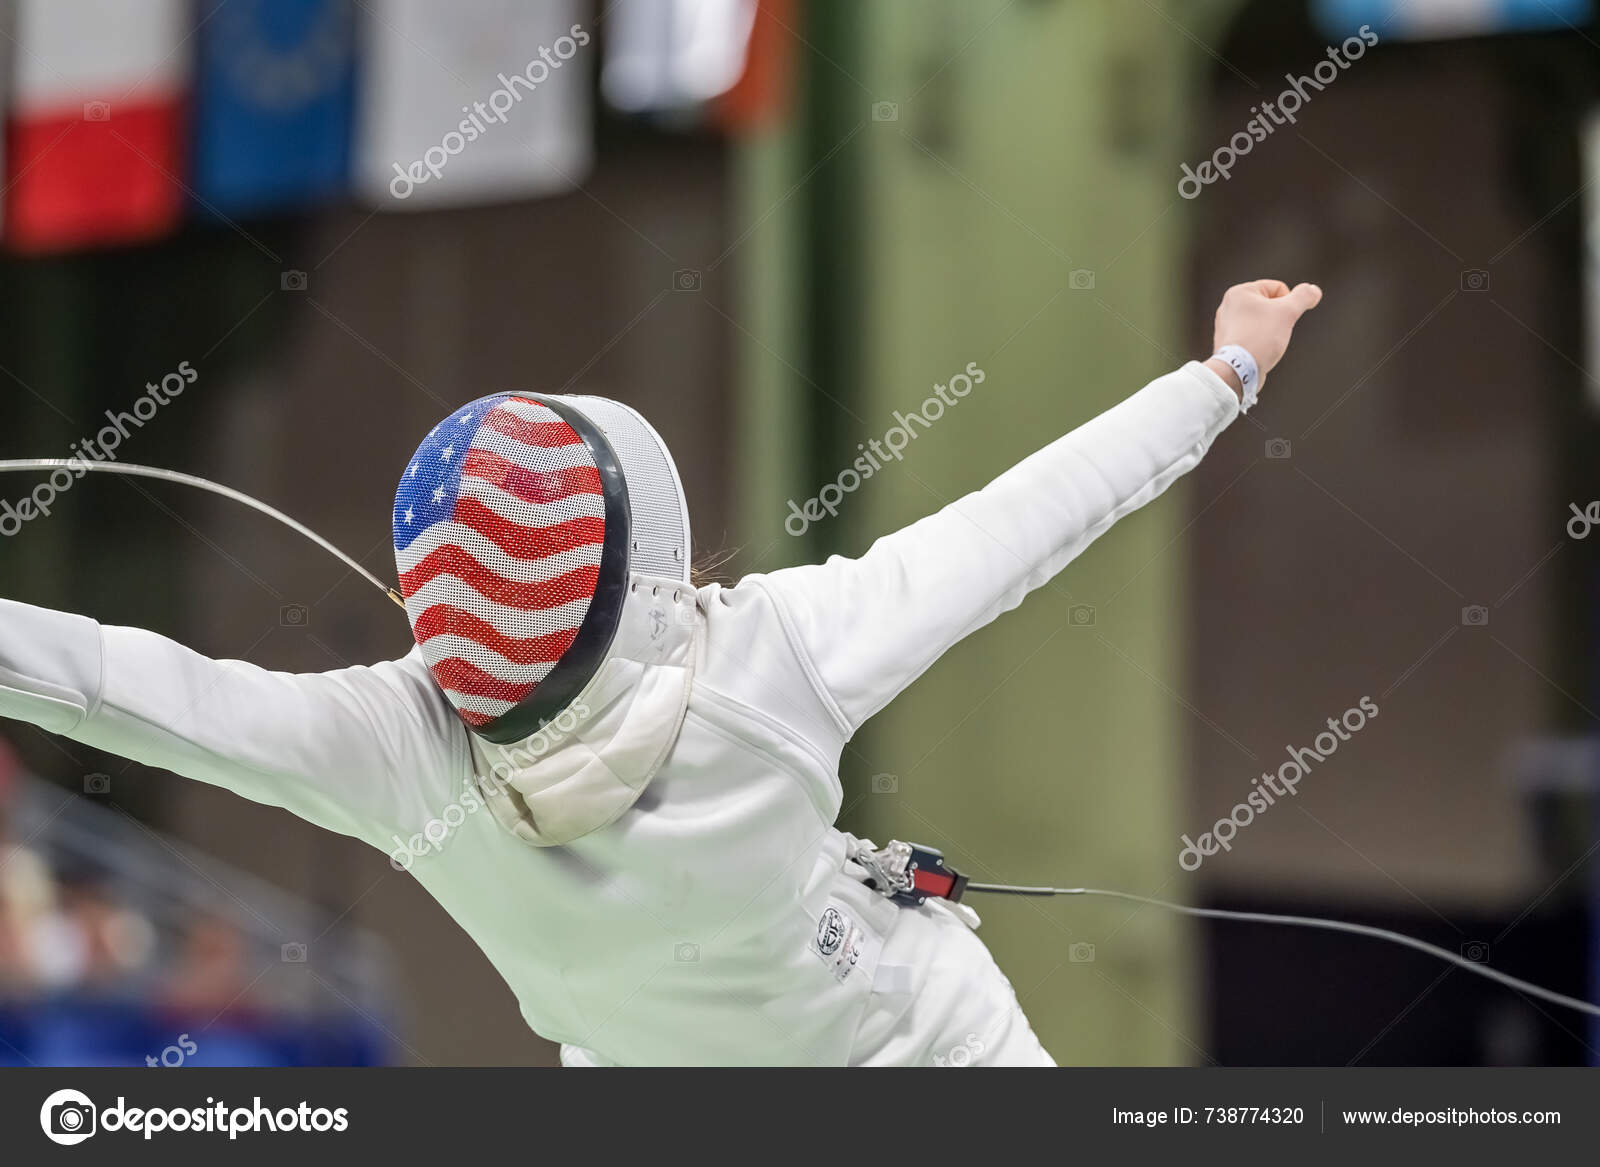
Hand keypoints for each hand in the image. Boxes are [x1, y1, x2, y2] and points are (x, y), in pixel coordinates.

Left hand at [1204, 279, 1322, 398]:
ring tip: (1264, 342)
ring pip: (1263, 322)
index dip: (1288, 303)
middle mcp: (1229, 306)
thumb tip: (1313, 290)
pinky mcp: (1229, 342)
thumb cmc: (1259, 338)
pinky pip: (1253, 337)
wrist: (1238, 371)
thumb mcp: (1288, 312)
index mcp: (1239, 292)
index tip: (1282, 319)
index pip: (1278, 287)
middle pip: (1270, 306)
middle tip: (1274, 332)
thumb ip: (1304, 297)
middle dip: (1279, 319)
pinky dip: (1260, 343)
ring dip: (1271, 332)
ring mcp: (1227, 325)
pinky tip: (1258, 351)